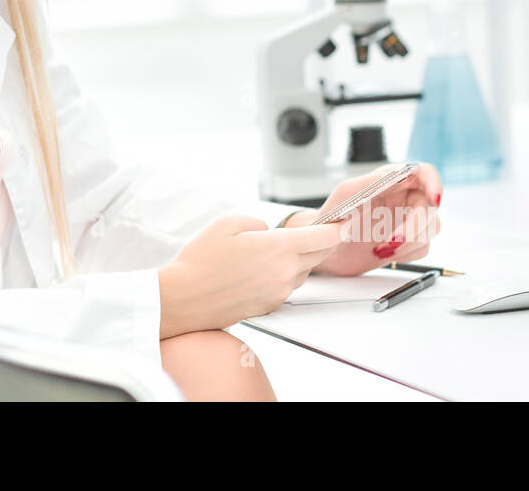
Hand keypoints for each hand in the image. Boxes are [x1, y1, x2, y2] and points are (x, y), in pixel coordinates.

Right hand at [157, 215, 343, 337]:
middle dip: (325, 242)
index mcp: (279, 248)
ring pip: (304, 271)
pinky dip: (284, 274)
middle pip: (320, 255)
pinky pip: (287, 285)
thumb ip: (258, 222)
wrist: (185, 298)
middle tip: (325, 232)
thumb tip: (268, 231)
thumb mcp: (228, 223)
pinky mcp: (270, 305)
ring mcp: (279, 292)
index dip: (338, 228)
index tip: (344, 222)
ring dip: (301, 259)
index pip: (324, 238)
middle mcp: (285, 272)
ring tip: (279, 249)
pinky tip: (263, 268)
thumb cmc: (202, 261)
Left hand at [281, 163, 442, 277]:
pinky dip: (404, 254)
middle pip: (429, 207)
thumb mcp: (347, 194)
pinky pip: (422, 248)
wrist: (324, 248)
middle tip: (392, 240)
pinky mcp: (407, 243)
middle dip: (414, 227)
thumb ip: (373, 181)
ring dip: (408, 242)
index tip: (434, 199)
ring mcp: (407, 220)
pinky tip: (382, 252)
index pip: (424, 173)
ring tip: (380, 247)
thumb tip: (397, 173)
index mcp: (392, 180)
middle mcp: (404, 198)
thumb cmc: (332, 215)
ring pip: (430, 229)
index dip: (434, 183)